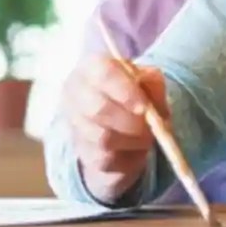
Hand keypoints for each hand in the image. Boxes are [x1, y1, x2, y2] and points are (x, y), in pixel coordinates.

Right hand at [62, 55, 167, 203]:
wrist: (120, 121)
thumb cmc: (134, 93)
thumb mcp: (148, 81)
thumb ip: (152, 82)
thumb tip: (148, 95)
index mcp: (90, 67)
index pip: (104, 73)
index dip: (126, 91)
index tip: (144, 107)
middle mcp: (74, 93)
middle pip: (98, 109)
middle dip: (131, 121)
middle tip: (150, 126)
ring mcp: (74, 124)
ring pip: (102, 137)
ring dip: (132, 140)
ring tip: (147, 136)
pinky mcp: (81, 152)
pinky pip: (105, 159)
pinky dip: (128, 156)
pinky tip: (135, 148)